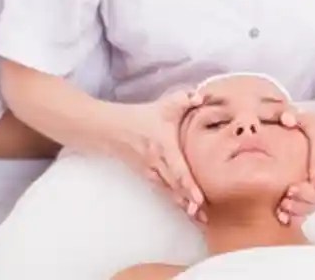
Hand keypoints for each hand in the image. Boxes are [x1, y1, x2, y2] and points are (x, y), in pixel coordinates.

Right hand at [115, 89, 205, 220]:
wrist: (110, 128)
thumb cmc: (140, 117)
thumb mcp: (164, 105)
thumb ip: (184, 99)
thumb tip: (202, 97)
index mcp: (163, 146)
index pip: (178, 169)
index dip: (188, 185)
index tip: (199, 199)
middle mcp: (157, 162)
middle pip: (175, 186)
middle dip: (189, 201)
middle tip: (203, 216)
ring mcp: (151, 171)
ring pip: (169, 191)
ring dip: (183, 204)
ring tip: (198, 217)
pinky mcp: (146, 175)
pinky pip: (163, 190)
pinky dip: (174, 200)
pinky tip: (185, 209)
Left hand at [276, 110, 314, 225]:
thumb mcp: (311, 117)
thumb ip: (297, 118)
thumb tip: (287, 119)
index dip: (310, 188)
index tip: (291, 188)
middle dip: (303, 202)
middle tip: (284, 200)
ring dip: (300, 209)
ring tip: (282, 207)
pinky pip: (314, 204)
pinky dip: (300, 213)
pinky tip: (283, 216)